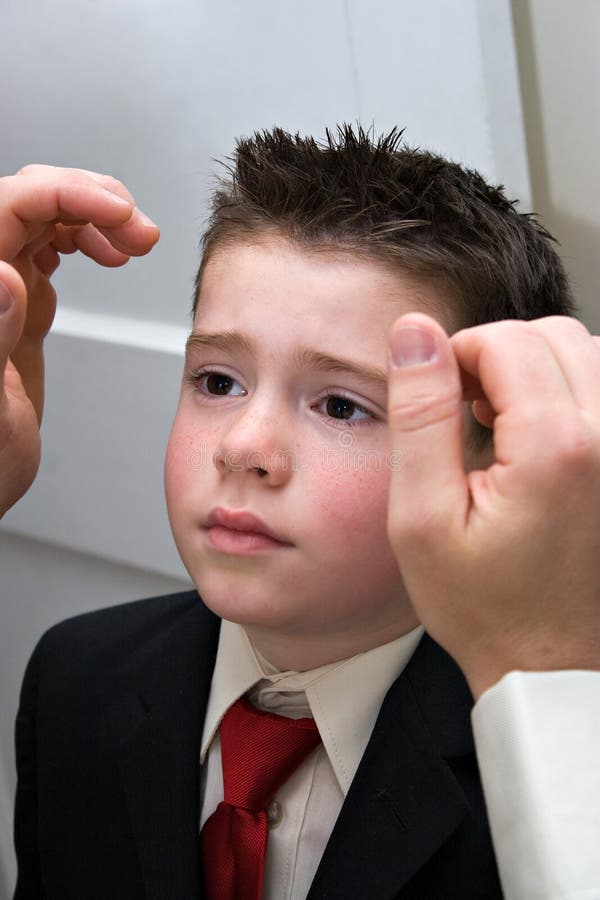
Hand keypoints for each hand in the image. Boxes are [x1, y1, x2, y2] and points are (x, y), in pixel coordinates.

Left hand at [0, 165, 158, 517]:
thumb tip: (5, 274)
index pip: (11, 205)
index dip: (69, 194)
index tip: (121, 213)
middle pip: (31, 199)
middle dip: (92, 201)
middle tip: (140, 234)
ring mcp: (0, 291)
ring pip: (45, 216)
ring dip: (96, 216)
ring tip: (135, 244)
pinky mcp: (17, 306)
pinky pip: (49, 247)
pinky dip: (87, 238)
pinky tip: (109, 256)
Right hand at [386, 312, 599, 698]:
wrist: (551, 666)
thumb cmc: (483, 605)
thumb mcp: (422, 518)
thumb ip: (420, 416)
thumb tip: (415, 334)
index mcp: (555, 450)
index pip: (506, 341)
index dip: (456, 355)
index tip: (436, 399)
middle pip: (553, 335)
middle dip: (496, 357)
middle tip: (465, 413)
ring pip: (587, 353)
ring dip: (535, 370)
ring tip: (501, 426)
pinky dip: (568, 390)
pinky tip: (539, 435)